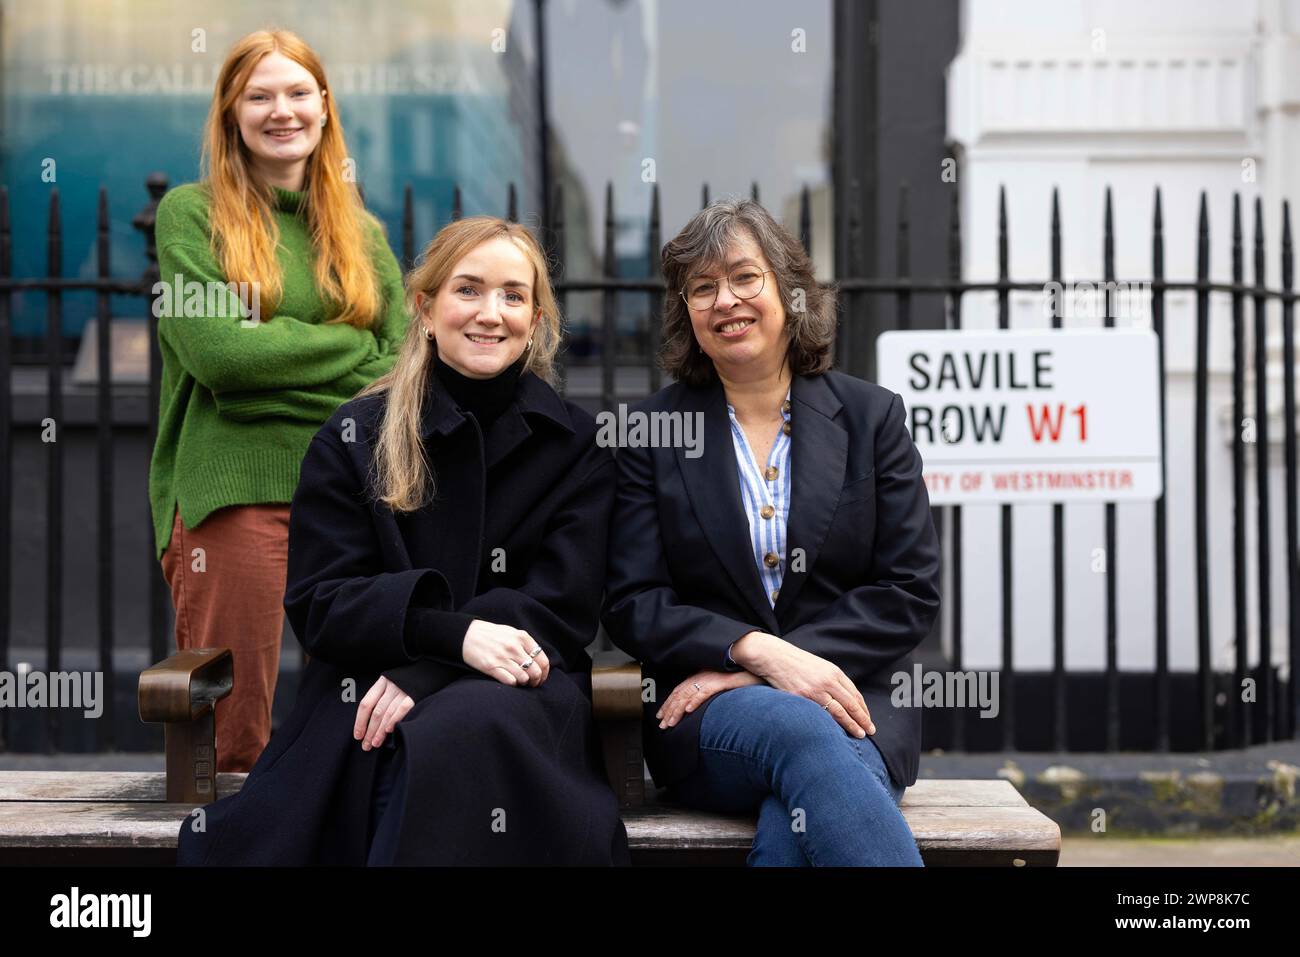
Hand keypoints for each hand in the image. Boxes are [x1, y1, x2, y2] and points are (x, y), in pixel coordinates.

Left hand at [354, 675, 413, 750]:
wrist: (430, 671)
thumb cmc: (408, 683)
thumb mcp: (392, 685)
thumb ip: (382, 699)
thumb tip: (369, 724)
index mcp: (382, 683)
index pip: (366, 703)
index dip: (360, 721)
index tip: (358, 736)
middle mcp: (391, 686)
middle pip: (376, 711)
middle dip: (370, 730)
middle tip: (366, 745)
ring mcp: (403, 690)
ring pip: (387, 713)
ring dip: (380, 730)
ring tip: (376, 743)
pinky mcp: (415, 695)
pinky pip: (402, 709)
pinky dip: (394, 720)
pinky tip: (389, 731)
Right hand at [461, 619, 549, 686]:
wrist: (467, 634)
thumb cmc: (492, 635)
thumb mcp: (512, 633)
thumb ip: (526, 644)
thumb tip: (539, 661)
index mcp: (522, 637)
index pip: (542, 660)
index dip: (545, 673)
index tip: (542, 677)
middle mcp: (514, 647)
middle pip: (535, 671)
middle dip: (536, 681)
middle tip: (533, 684)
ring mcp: (502, 657)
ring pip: (524, 678)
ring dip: (524, 683)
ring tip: (520, 681)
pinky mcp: (491, 667)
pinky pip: (510, 682)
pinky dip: (513, 684)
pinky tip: (510, 680)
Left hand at [655, 668, 762, 729]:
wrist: (753, 670)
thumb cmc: (739, 678)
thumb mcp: (719, 686)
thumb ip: (708, 692)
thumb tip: (696, 705)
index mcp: (700, 677)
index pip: (679, 691)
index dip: (669, 704)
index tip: (662, 715)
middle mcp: (701, 677)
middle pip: (680, 694)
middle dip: (669, 710)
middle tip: (662, 724)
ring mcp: (709, 679)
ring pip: (688, 695)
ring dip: (677, 710)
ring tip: (670, 722)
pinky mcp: (719, 682)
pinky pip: (703, 692)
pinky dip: (694, 701)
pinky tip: (688, 710)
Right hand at [732, 632, 874, 736]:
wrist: (774, 657)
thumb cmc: (796, 663)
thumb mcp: (818, 667)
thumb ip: (831, 680)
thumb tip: (844, 698)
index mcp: (834, 672)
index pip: (854, 694)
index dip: (863, 708)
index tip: (867, 719)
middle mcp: (828, 681)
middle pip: (851, 703)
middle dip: (863, 719)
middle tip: (871, 731)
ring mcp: (816, 690)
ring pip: (840, 712)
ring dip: (852, 725)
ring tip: (860, 734)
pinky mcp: (803, 697)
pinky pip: (822, 714)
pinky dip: (833, 724)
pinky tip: (838, 732)